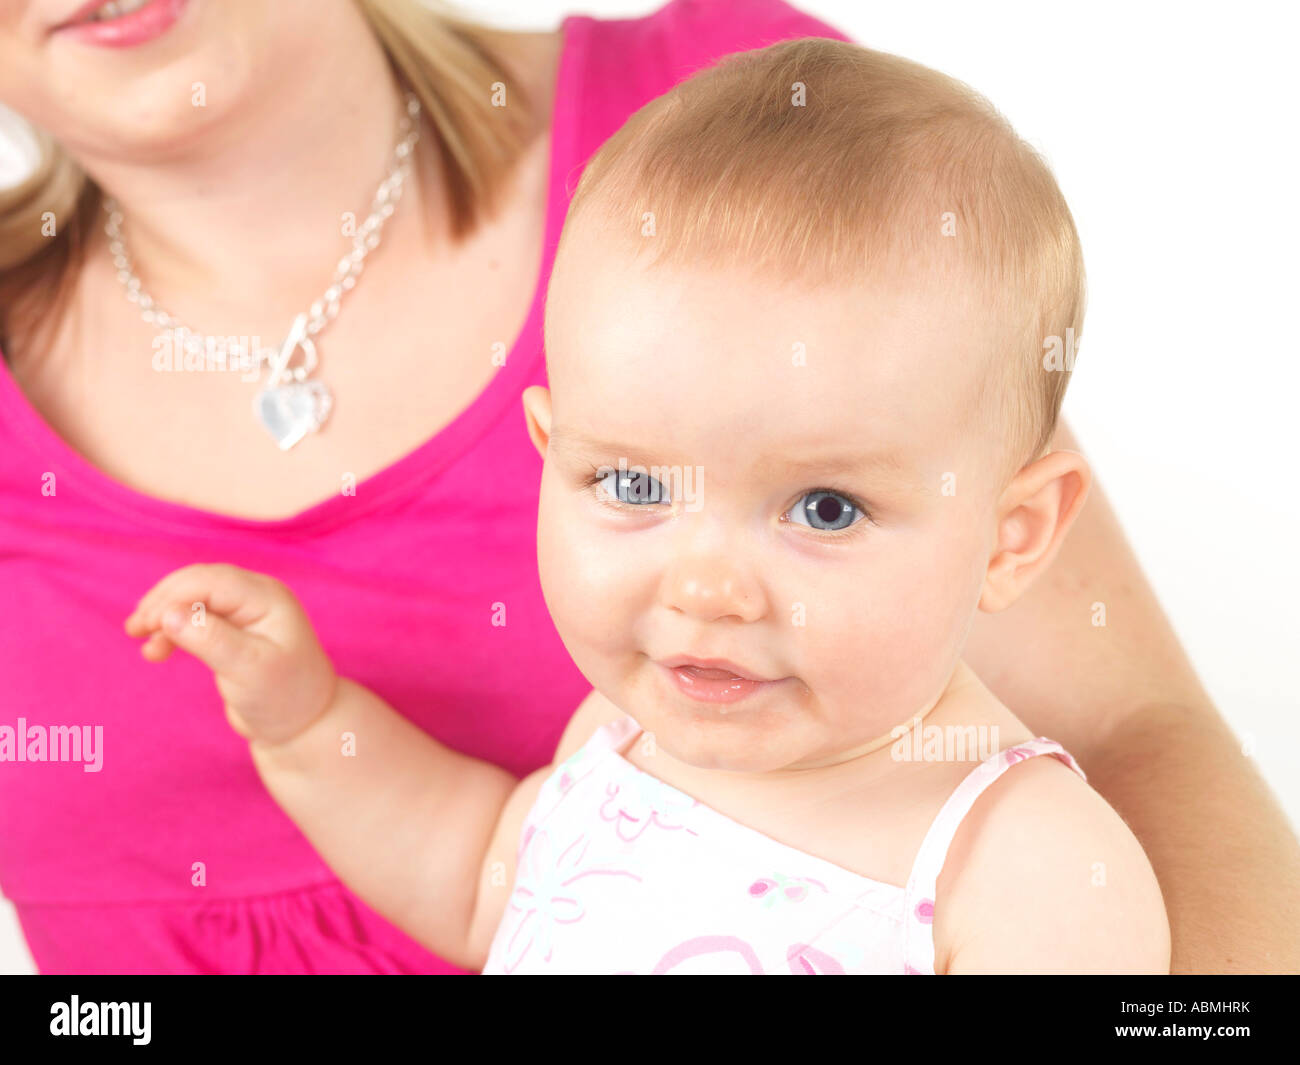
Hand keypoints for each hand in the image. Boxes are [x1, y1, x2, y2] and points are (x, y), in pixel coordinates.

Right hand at [124, 563, 337, 746]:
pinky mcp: (232, 631)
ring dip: (165, 615)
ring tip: (142, 643)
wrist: (301, 724)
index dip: (174, 596)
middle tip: (134, 630)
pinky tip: (156, 651)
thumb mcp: (248, 670)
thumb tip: (168, 614)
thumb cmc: (283, 696)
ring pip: (193, 599)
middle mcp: (257, 597)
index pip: (212, 580)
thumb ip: (211, 640)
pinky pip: (195, 618)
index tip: (147, 625)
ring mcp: (245, 613)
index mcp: (267, 598)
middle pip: (199, 583)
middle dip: (164, 602)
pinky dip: (173, 630)